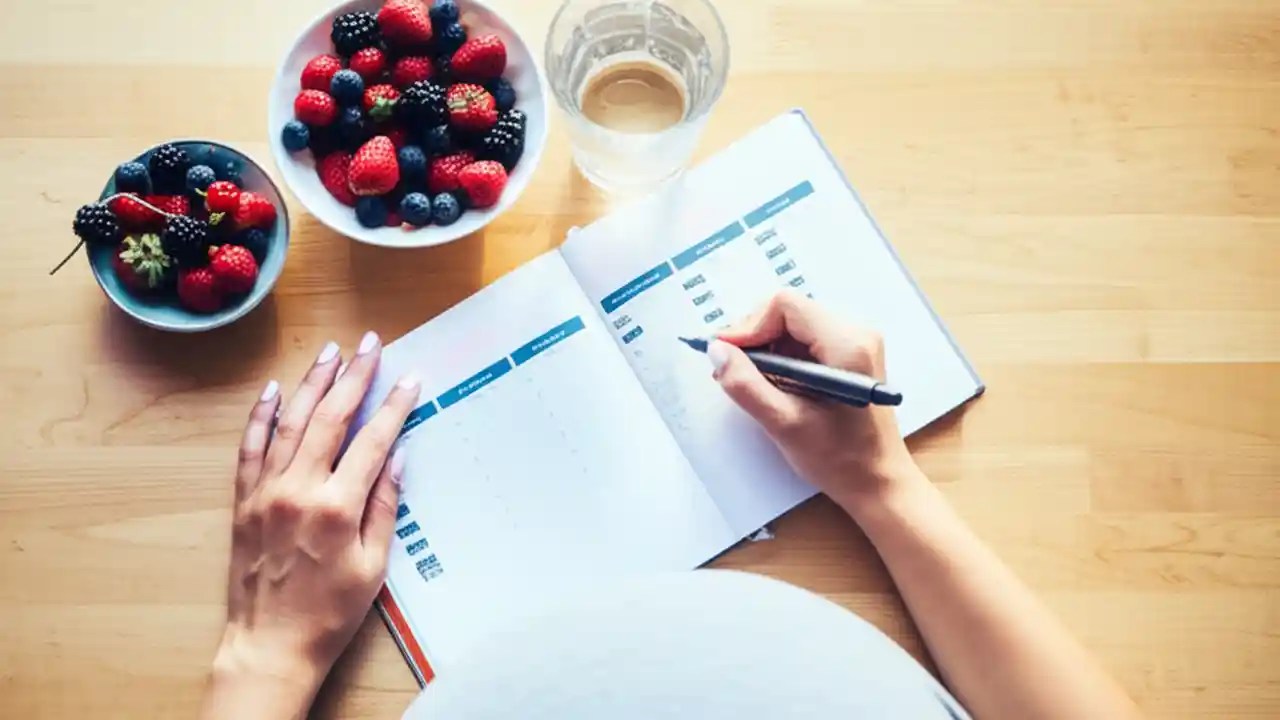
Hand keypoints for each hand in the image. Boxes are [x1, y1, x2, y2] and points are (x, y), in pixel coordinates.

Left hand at [201, 333, 419, 719]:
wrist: (270, 645)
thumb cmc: (329, 613)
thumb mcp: (373, 566)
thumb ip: (384, 506)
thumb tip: (397, 457)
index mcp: (337, 507)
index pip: (372, 441)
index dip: (394, 406)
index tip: (411, 379)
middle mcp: (299, 490)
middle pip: (330, 418)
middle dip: (355, 377)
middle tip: (371, 344)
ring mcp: (266, 492)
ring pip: (289, 422)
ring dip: (312, 383)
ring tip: (331, 352)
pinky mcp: (244, 501)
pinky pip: (251, 448)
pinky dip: (262, 416)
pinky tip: (274, 390)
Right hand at [710, 292, 921, 513]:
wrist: (878, 482)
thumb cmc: (841, 459)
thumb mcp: (785, 424)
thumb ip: (746, 385)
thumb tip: (716, 350)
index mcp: (847, 344)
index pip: (785, 306)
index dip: (748, 326)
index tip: (725, 354)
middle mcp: (856, 333)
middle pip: (788, 312)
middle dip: (753, 337)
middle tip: (729, 369)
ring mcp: (854, 342)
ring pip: (792, 325)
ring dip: (764, 348)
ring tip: (747, 380)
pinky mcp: (849, 355)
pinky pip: (804, 340)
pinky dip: (780, 356)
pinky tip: (769, 384)